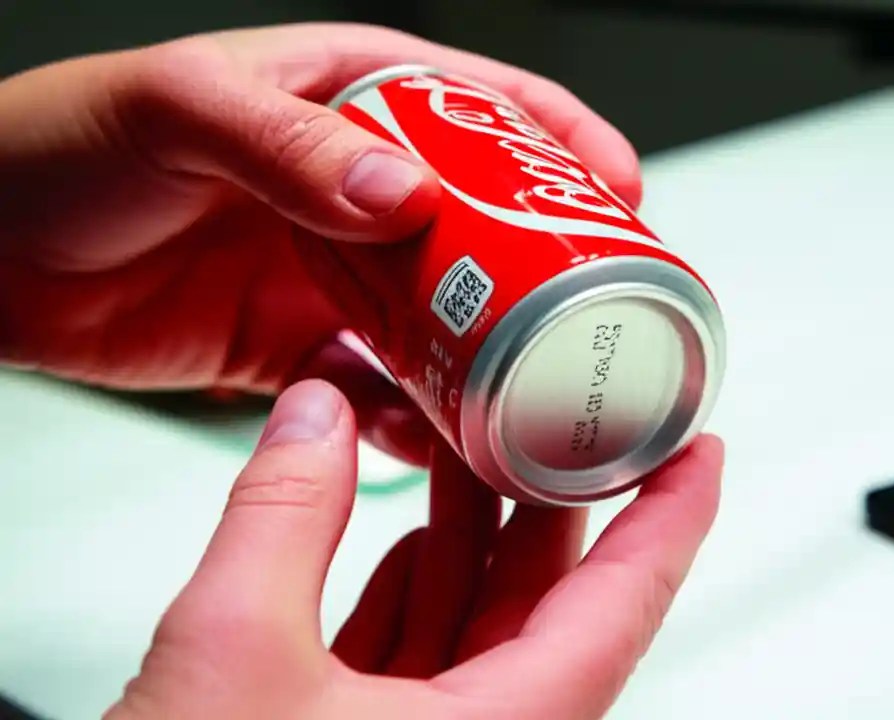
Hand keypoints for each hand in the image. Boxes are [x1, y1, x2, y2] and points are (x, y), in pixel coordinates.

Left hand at [0, 23, 640, 392]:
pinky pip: (383, 384)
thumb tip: (398, 194)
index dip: (570, 149)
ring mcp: (337, 269)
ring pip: (450, 314)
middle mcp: (358, 186)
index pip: (490, 107)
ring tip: (528, 394)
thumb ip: (286, 143)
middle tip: (597, 316)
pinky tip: (426, 436)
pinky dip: (412, 415)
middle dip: (554, 271)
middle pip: (493, 225)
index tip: (621, 199)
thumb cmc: (60, 148)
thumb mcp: (176, 112)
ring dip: (492, 356)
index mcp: (350, 98)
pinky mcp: (303, 343)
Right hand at [107, 380, 723, 719]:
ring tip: (460, 446)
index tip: (696, 450)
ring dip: (466, 536)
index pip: (628, 603)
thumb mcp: (233, 655)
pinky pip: (420, 659)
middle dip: (544, 497)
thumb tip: (314, 419)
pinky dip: (413, 590)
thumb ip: (284, 519)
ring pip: (478, 627)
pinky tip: (400, 538)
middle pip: (550, 602)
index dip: (674, 515)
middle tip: (547, 413)